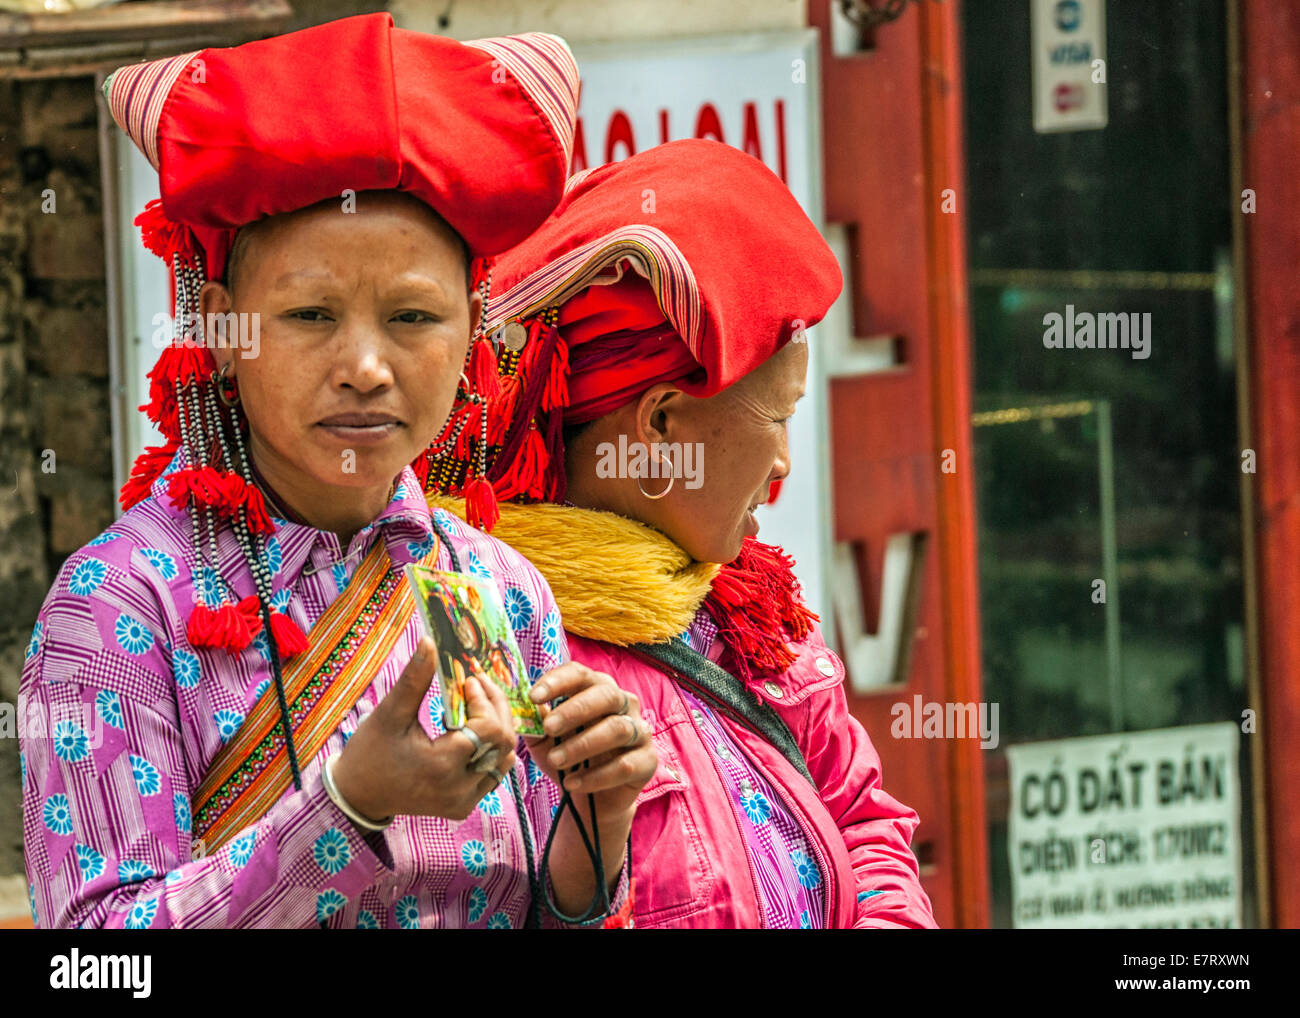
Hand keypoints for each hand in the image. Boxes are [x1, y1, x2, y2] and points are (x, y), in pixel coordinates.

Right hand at [332, 636, 516, 823]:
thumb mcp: (389, 713)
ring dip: (497, 730)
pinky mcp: (463, 807)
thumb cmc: (370, 752)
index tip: (468, 682)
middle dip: (496, 708)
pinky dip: (491, 752)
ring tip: (477, 708)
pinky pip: (493, 774)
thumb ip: (415, 679)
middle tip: (479, 687)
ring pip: (504, 759)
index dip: (484, 700)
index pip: (489, 728)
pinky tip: (472, 733)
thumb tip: (430, 641)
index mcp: (442, 765)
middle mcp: (459, 788)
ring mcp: (463, 801)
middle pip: (503, 742)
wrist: (357, 795)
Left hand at [525, 662, 656, 825]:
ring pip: (617, 728)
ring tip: (556, 760)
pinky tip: (572, 783)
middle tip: (549, 728)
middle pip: (605, 695)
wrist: (593, 800)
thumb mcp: (545, 741)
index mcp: (596, 689)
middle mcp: (623, 704)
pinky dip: (596, 775)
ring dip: (583, 744)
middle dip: (575, 710)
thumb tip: (519, 708)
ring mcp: (640, 731)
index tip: (533, 697)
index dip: (557, 682)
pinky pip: (625, 764)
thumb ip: (535, 723)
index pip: (580, 674)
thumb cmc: (569, 759)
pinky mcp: (648, 760)